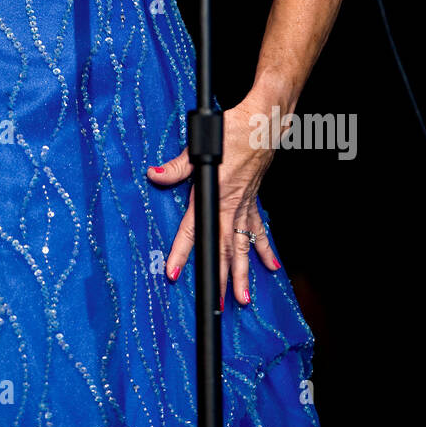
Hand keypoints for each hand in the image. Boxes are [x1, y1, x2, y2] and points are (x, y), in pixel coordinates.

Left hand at [146, 97, 282, 306]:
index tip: (174, 271)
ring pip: (243, 248)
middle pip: (223, 249)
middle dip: (219, 277)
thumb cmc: (234, 131)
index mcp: (214, 195)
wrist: (263, 124)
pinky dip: (266, 250)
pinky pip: (260, 232)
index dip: (182, 252)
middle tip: (215, 302)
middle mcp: (231, 207)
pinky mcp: (254, 202)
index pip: (194, 229)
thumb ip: (176, 167)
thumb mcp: (199, 147)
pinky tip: (271, 268)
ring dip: (243, 274)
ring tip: (242, 298)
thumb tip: (154, 174)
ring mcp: (245, 207)